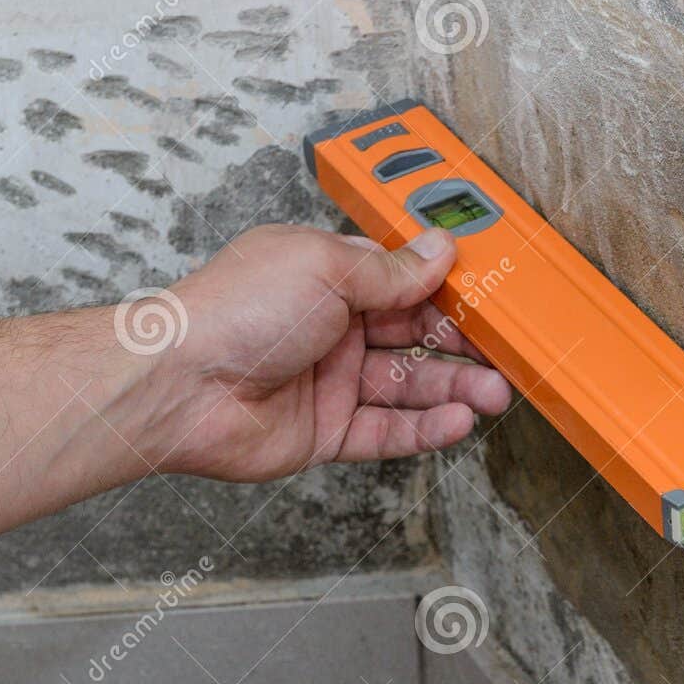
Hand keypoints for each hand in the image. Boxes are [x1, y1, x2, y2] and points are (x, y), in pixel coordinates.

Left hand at [149, 223, 511, 480]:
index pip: (405, 284)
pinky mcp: (324, 431)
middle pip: (414, 338)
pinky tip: (455, 423)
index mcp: (328, 277)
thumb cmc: (233, 312)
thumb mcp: (325, 268)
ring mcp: (329, 382)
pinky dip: (424, 430)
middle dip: (462, 347)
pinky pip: (386, 432)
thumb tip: (438, 251)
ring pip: (407, 387)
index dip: (448, 293)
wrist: (179, 385)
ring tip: (493, 395)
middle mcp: (331, 328)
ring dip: (453, 390)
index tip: (491, 302)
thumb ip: (391, 270)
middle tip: (504, 356)